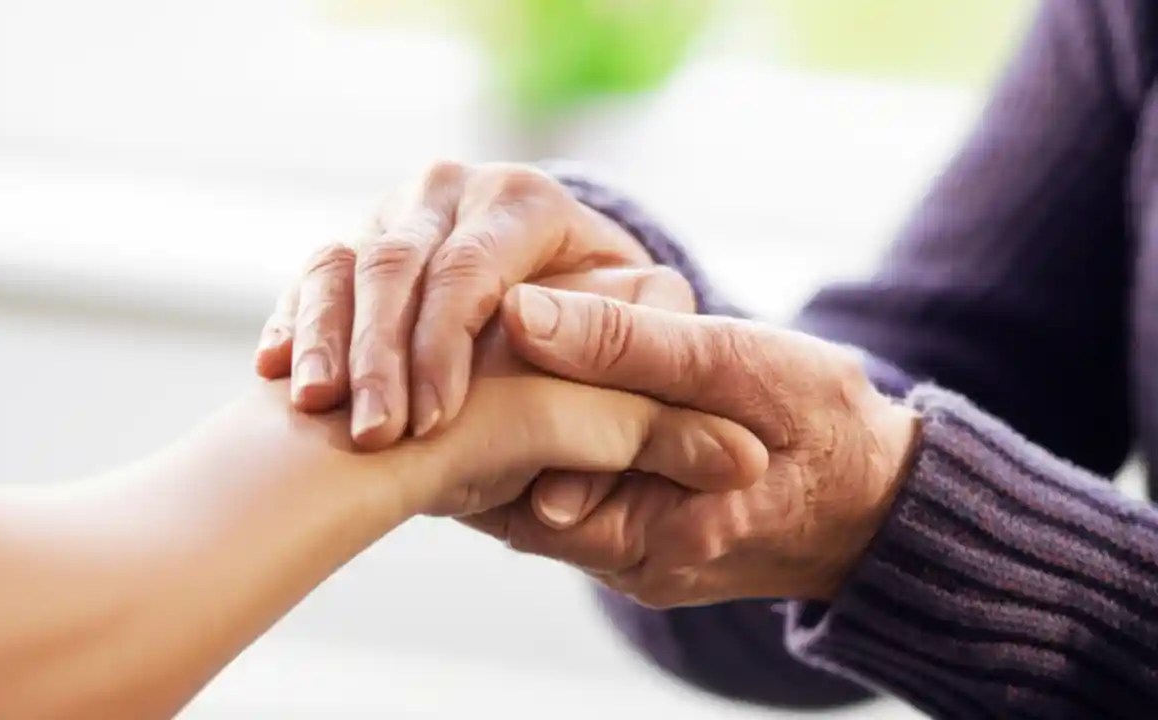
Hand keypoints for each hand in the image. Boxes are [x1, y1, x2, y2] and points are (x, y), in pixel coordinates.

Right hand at [253, 161, 650, 448]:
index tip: (435, 422)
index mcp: (525, 200)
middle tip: (373, 435)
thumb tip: (535, 337)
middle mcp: (453, 191)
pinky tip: (279, 377)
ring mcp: (396, 212)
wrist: (567, 300)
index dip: (445, 345)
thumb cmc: (619, 329)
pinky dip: (294, 325)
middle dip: (380, 355)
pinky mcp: (356, 242)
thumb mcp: (657, 330)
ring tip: (315, 410)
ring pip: (341, 263)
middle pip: (397, 265)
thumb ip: (635, 338)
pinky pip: (310, 275)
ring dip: (324, 341)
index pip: (470, 268)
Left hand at [465, 285, 919, 604]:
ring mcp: (630, 557)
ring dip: (524, 423)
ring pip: (537, 488)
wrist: (883, 495)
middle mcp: (627, 564)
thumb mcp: (734, 364)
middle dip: (496, 416)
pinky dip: (559, 437)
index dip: (487, 406)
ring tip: (505, 349)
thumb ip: (628, 345)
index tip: (471, 334)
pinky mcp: (638, 540)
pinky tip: (553, 381)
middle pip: (515, 493)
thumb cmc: (826, 425)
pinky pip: (574, 489)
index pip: (517, 482)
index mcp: (651, 538)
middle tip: (474, 338)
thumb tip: (519, 311)